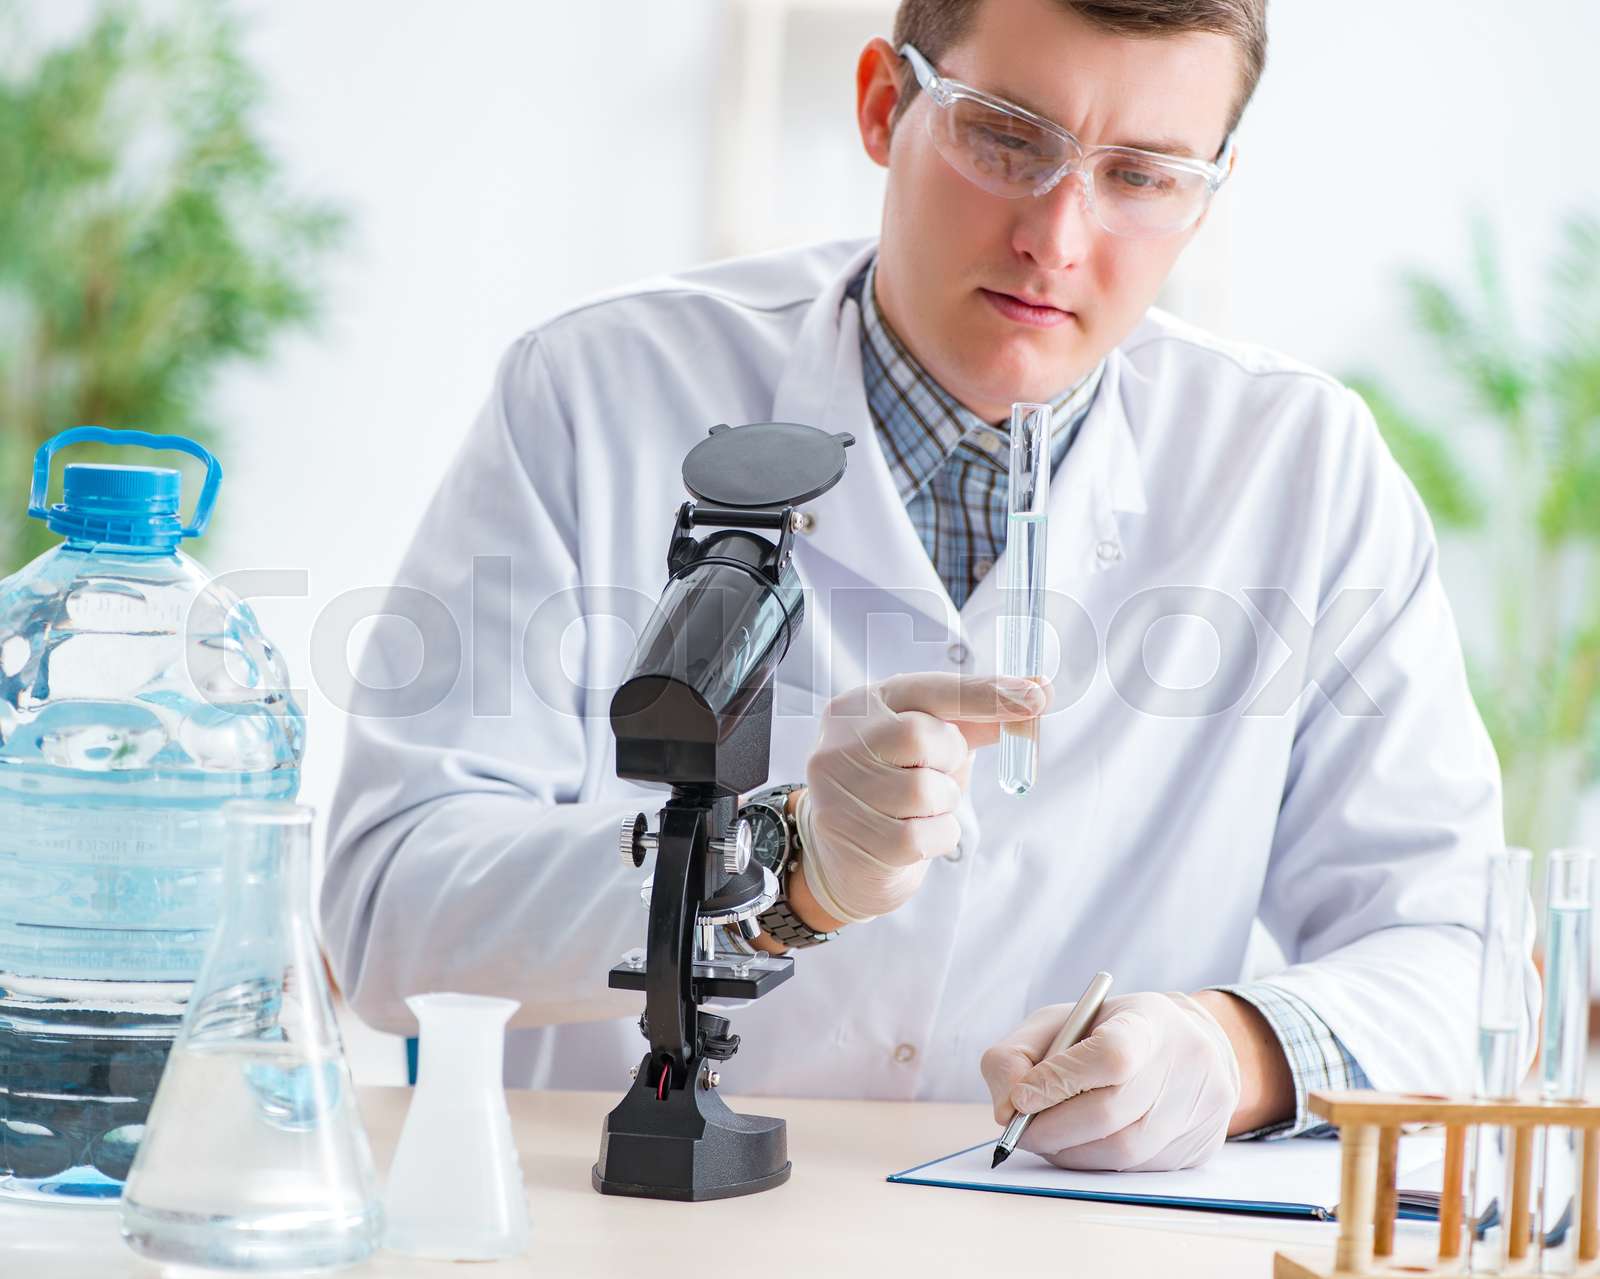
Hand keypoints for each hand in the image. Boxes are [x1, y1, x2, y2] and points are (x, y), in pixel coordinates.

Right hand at [797, 672, 1047, 923]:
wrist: (848, 856)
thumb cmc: (896, 789)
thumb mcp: (932, 748)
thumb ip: (974, 722)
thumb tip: (1034, 694)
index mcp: (861, 705)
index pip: (931, 690)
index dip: (985, 694)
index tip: (1036, 696)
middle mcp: (839, 741)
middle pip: (921, 736)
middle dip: (948, 759)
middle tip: (937, 772)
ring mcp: (836, 789)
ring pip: (923, 790)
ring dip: (942, 803)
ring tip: (921, 807)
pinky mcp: (848, 835)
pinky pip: (919, 836)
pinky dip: (937, 836)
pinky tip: (919, 834)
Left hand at [979, 992, 1241, 1171]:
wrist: (1186, 1045)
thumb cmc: (1109, 1031)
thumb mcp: (1058, 1022)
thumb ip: (1016, 1055)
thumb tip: (1006, 1108)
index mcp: (1150, 1021)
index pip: (1109, 1055)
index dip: (1060, 1080)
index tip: (1021, 1097)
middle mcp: (1186, 1065)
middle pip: (1110, 1113)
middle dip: (1051, 1128)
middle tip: (1018, 1130)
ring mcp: (1199, 1110)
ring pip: (1121, 1151)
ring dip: (1070, 1152)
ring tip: (1048, 1136)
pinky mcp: (1199, 1148)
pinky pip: (1136, 1170)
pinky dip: (1095, 1163)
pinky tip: (1081, 1144)